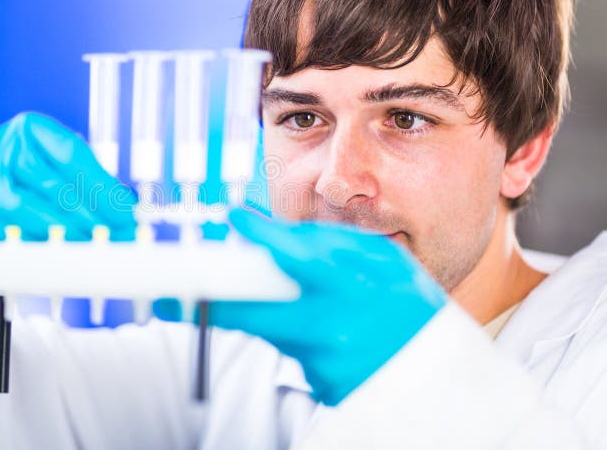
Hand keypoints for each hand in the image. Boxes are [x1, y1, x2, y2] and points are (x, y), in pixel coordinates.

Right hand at [0, 112, 135, 241]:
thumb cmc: (38, 174)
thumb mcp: (64, 165)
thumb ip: (95, 183)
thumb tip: (130, 214)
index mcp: (29, 127)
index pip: (69, 152)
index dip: (99, 183)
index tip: (124, 210)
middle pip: (43, 177)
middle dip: (81, 209)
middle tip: (110, 232)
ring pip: (16, 203)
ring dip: (55, 228)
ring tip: (86, 243)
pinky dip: (29, 242)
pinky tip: (54, 252)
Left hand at [209, 208, 446, 405]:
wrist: (443, 378)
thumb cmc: (410, 307)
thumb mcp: (383, 261)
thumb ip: (327, 243)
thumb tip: (268, 232)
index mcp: (352, 286)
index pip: (294, 256)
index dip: (258, 236)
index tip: (231, 217)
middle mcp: (334, 328)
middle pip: (251, 314)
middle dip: (207, 304)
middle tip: (163, 302)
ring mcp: (326, 364)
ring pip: (273, 332)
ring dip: (275, 317)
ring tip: (321, 308)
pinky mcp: (321, 389)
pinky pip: (294, 356)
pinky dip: (300, 341)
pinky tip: (335, 338)